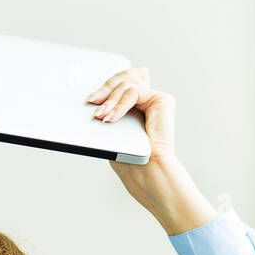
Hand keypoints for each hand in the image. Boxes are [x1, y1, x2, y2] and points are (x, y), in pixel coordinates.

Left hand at [87, 67, 215, 233]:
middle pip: (124, 79)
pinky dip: (119, 104)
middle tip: (91, 101)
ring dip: (109, 100)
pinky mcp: (162, 101)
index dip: (107, 82)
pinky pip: (134, 92)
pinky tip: (110, 118)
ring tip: (99, 116)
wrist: (150, 175)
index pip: (123, 82)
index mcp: (139, 106)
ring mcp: (157, 100)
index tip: (91, 95)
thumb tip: (92, 98)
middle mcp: (150, 100)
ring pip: (126, 85)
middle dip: (105, 88)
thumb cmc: (132, 164)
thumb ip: (109, 113)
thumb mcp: (113, 134)